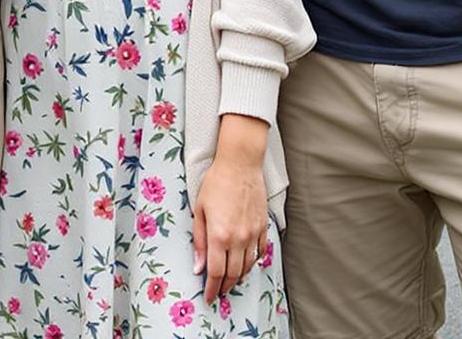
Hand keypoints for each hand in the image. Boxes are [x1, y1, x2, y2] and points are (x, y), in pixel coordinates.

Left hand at [192, 117, 270, 305]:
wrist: (240, 164)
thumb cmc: (216, 183)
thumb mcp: (199, 211)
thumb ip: (198, 241)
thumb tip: (198, 267)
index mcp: (219, 235)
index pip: (216, 272)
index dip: (211, 288)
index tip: (209, 296)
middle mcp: (238, 238)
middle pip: (233, 274)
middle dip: (225, 287)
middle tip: (219, 293)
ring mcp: (253, 233)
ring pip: (248, 266)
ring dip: (239, 277)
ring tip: (231, 282)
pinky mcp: (263, 226)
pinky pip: (260, 252)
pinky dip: (253, 262)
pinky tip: (246, 264)